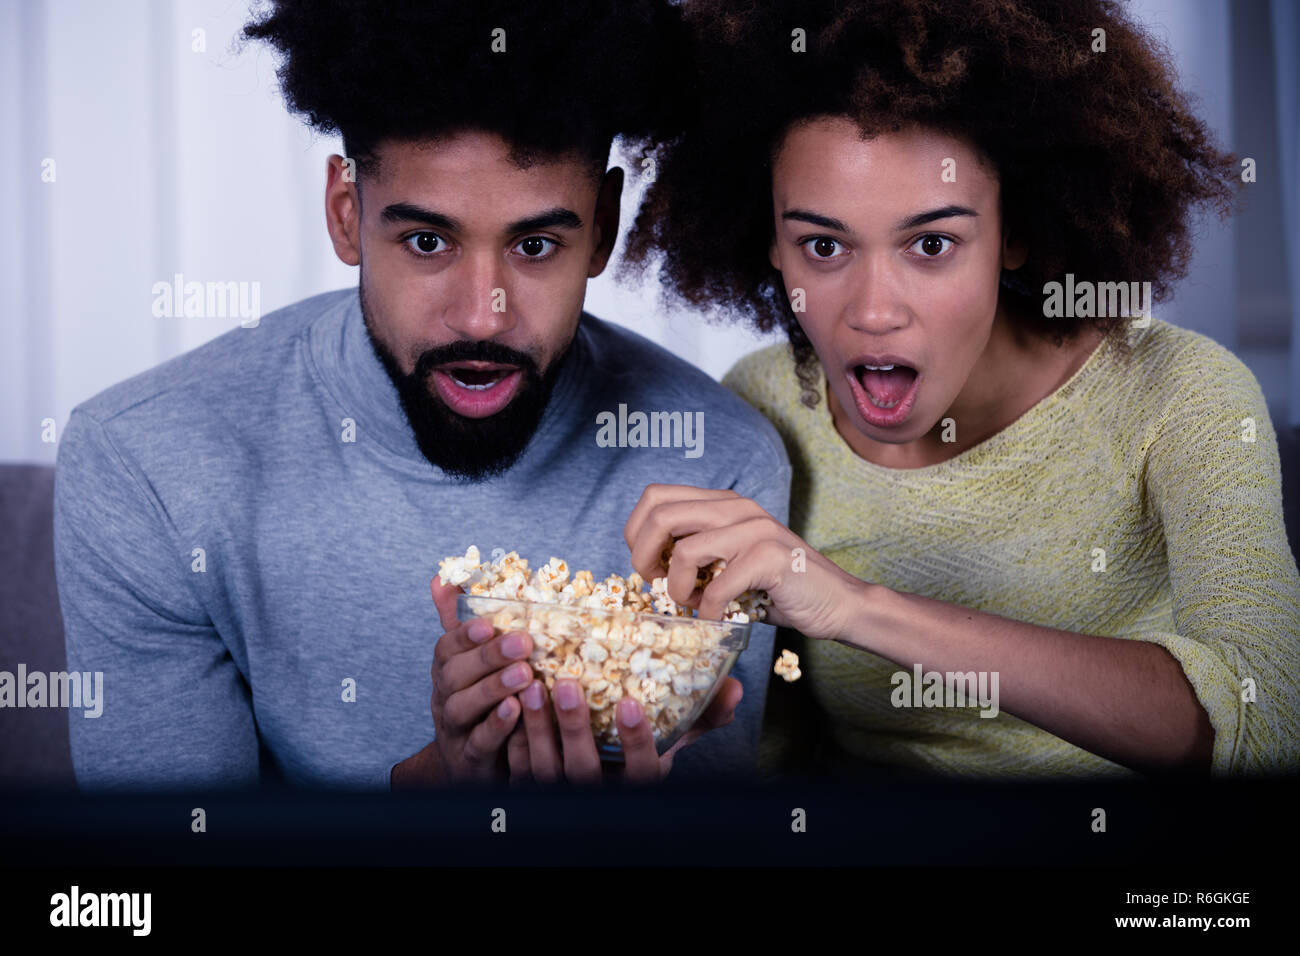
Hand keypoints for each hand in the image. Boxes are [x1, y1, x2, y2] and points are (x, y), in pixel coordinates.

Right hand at [390, 578, 534, 787]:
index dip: (463, 635)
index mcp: (448, 670)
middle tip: (522, 643)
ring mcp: (455, 730)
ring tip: (524, 675)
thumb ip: (459, 622)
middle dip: (487, 657)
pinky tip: (517, 711)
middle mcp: (445, 698)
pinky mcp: (470, 760)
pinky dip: (496, 727)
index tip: (486, 623)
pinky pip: (479, 744)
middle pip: (455, 675)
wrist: (470, 764)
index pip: (446, 647)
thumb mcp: (471, 661)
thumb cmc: (479, 702)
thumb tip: (442, 576)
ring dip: (492, 689)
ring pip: (463, 708)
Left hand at [507, 674, 743, 785]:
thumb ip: (702, 715)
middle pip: (585, 772)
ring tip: (530, 687)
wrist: (592, 791)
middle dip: (575, 729)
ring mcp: (559, 798)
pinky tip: (509, 705)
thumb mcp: (671, 740)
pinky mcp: (527, 792)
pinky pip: (516, 768)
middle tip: (566, 684)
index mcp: (638, 785)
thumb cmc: (635, 756)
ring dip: (538, 729)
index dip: (636, 742)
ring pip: (545, 770)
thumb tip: (735, 685)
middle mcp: (599, 797)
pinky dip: (512, 738)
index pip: (642, 773)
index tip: (631, 704)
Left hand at [624, 483, 871, 641]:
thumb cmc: (778, 589)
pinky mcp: (770, 557)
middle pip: (661, 514)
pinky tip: (717, 619)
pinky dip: (708, 610)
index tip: (648, 565)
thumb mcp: (729, 562)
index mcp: (723, 503)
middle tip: (657, 585)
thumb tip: (649, 567)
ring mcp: (755, 529)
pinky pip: (718, 586)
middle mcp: (737, 507)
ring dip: (677, 587)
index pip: (656, 496)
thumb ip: (696, 555)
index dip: (637, 532)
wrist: (837, 603)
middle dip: (645, 556)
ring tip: (691, 603)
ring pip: (686, 550)